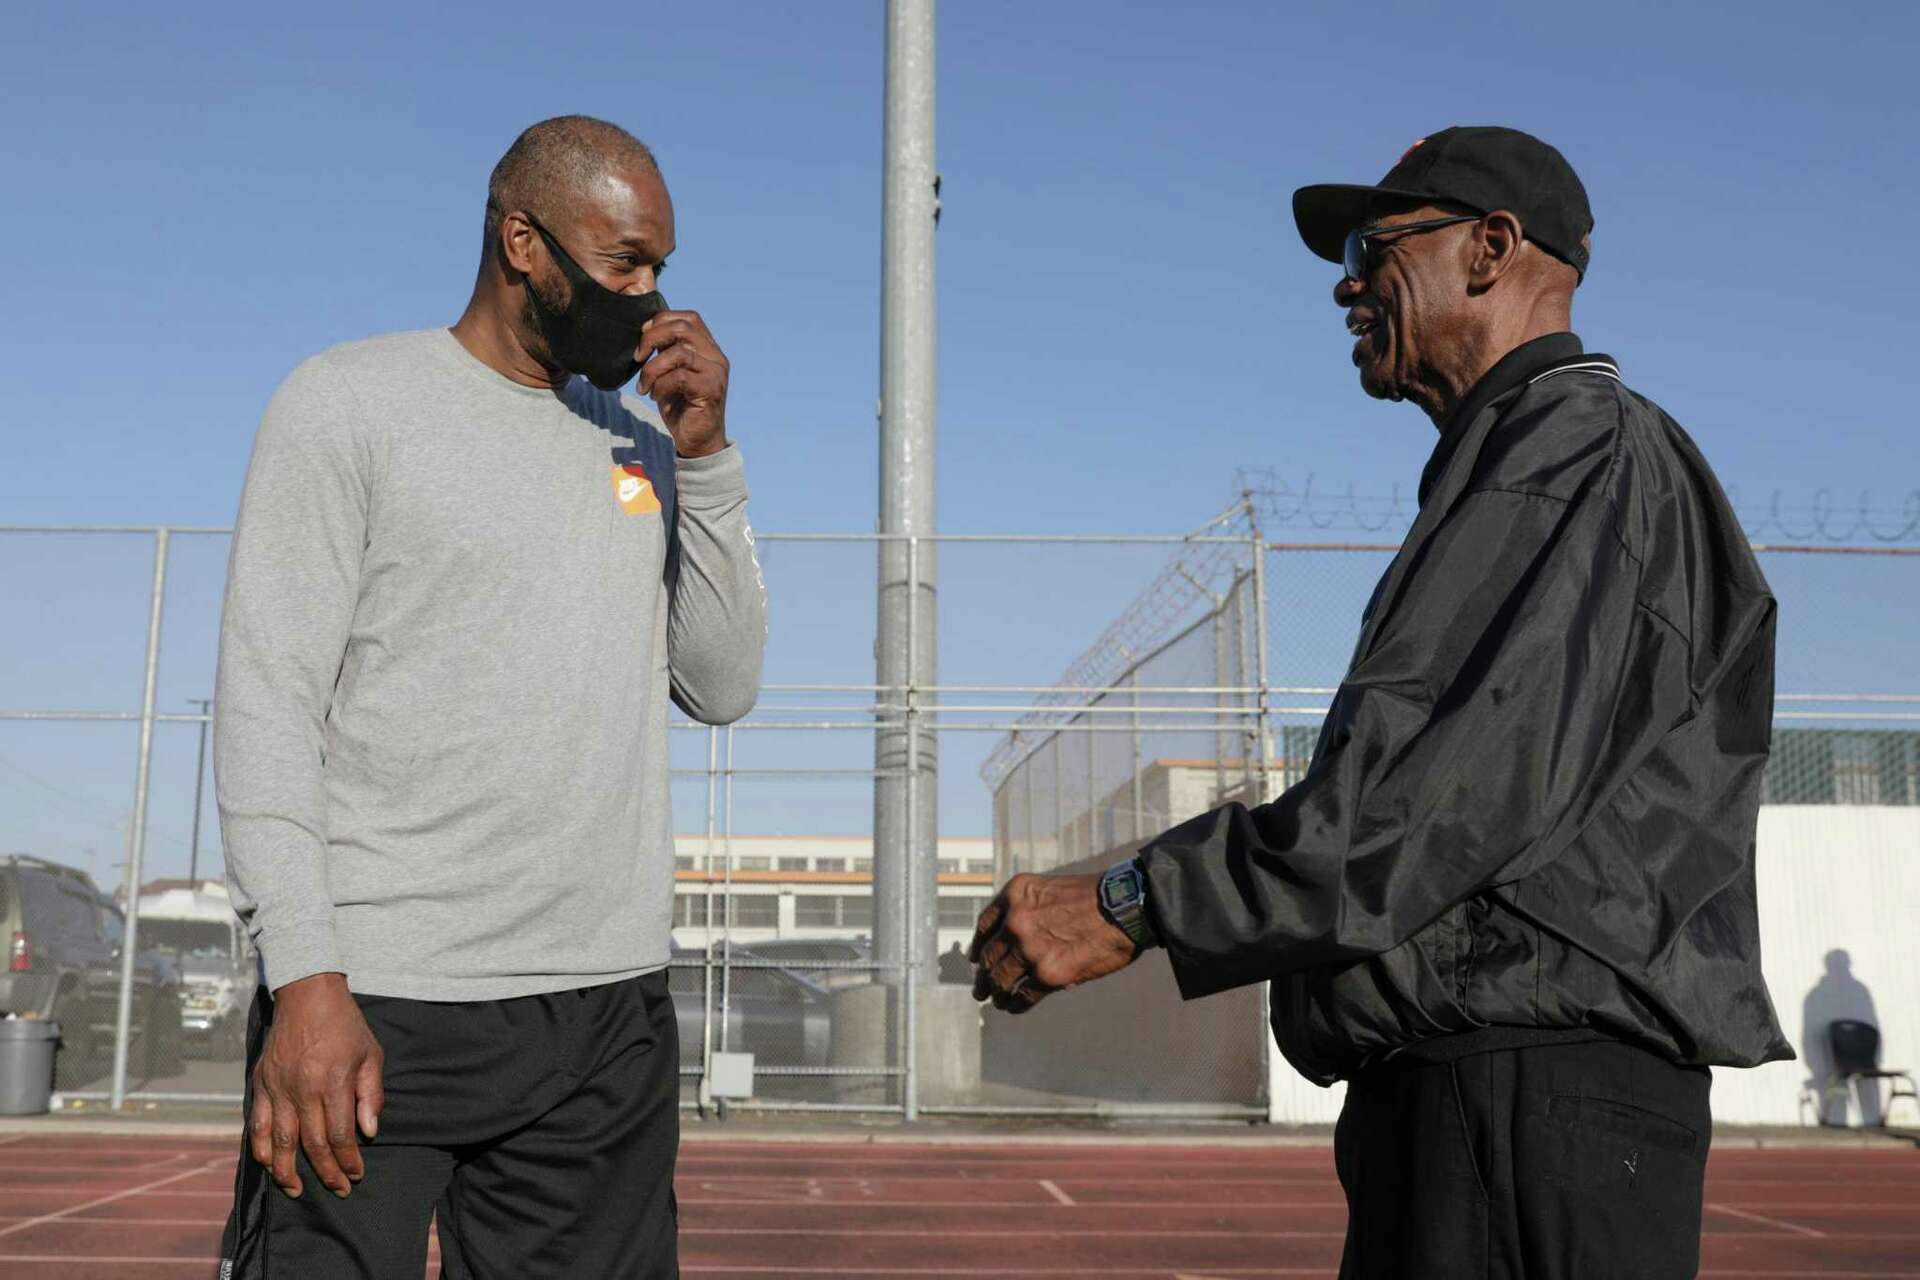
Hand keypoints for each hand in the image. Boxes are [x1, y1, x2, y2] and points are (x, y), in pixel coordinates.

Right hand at [249, 972, 383, 1198]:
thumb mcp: (371, 1054)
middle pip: (312, 1143)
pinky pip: (259, 1123)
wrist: (308, 995)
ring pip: (281, 1140)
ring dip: (288, 1170)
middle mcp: (303, 1089)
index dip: (348, 1160)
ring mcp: (279, 1087)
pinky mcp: (262, 1083)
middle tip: (338, 1189)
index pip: (340, 1134)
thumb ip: (371, 1094)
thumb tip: (369, 1132)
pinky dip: (262, 1147)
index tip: (356, 1175)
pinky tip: (270, 1164)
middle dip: (326, 1171)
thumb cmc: (345, 1025)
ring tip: (297, 1189)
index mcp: (334, 1082)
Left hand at [636, 309, 729, 457]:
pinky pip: (679, 377)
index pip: (688, 318)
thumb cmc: (682, 407)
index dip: (661, 321)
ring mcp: (715, 373)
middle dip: (652, 338)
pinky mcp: (710, 390)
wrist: (698, 442)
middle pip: (683, 327)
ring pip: (679, 352)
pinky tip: (655, 396)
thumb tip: (646, 331)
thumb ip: (665, 352)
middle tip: (638, 357)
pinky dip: (660, 385)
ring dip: (653, 367)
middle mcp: (716, 357)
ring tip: (644, 385)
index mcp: (708, 349)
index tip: (643, 340)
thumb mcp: (670, 373)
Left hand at [968, 873, 1140, 1013]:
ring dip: (997, 994)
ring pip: (1001, 979)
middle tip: (980, 989)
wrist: (1126, 907)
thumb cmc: (1096, 898)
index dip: (978, 946)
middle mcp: (1016, 921)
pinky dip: (1016, 1005)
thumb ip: (1029, 910)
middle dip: (983, 976)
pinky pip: (1022, 996)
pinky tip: (1015, 1008)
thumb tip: (1015, 941)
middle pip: (988, 956)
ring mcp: (1030, 949)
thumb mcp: (1051, 890)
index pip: (985, 925)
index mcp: (1015, 895)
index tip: (976, 958)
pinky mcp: (1048, 974)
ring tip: (997, 1001)